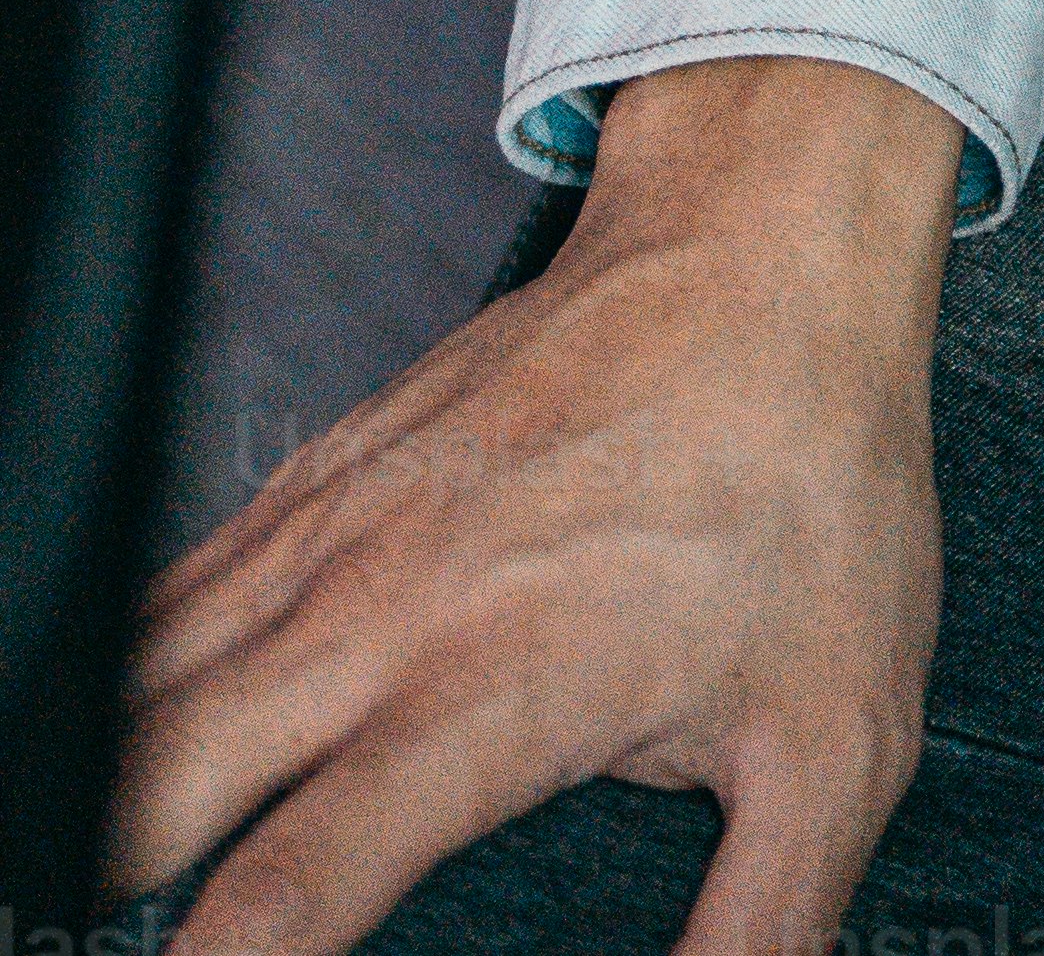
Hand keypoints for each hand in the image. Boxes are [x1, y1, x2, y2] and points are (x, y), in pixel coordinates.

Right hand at [109, 56, 963, 955]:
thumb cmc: (810, 480)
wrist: (767, 247)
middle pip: (152, 792)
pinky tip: (159, 750)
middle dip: (120, 884)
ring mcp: (327, 536)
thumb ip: (765, 920)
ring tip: (134, 875)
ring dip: (114, 795)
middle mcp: (376, 613)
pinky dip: (132, 691)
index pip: (286, 885)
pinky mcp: (311, 481)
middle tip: (158, 934)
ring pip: (132, 695)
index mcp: (487, 689)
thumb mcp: (838, 733)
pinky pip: (165, 608)